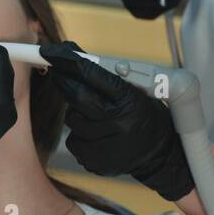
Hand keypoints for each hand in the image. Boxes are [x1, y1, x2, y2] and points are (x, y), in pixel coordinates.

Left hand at [40, 40, 193, 200]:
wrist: (161, 153)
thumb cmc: (145, 114)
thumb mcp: (135, 90)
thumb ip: (106, 76)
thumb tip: (73, 55)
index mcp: (130, 100)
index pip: (93, 75)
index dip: (69, 62)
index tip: (52, 52)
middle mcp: (119, 124)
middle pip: (77, 97)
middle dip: (63, 81)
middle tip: (58, 73)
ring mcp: (107, 146)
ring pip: (72, 120)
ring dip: (76, 112)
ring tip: (95, 115)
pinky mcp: (97, 162)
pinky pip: (73, 141)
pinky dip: (79, 134)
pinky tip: (96, 134)